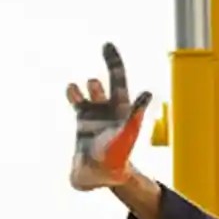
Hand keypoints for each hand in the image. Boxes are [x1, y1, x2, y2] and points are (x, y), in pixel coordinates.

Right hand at [66, 42, 152, 190]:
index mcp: (123, 106)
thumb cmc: (119, 155)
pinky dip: (73, 93)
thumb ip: (136, 112)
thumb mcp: (128, 131)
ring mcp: (96, 113)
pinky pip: (76, 100)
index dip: (113, 61)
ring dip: (84, 88)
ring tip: (76, 91)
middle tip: (94, 87)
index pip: (118, 78)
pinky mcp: (83, 121)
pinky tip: (71, 91)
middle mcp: (110, 107)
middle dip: (97, 84)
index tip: (106, 45)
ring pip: (88, 91)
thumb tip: (147, 93)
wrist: (101, 173)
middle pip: (104, 84)